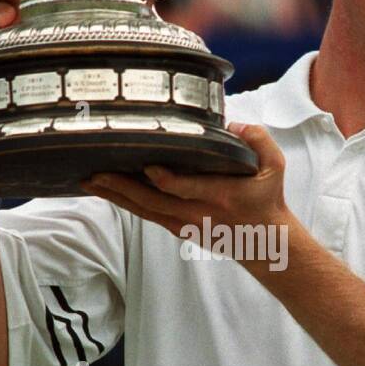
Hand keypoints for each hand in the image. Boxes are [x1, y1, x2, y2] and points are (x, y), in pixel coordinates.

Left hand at [82, 122, 290, 273]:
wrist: (265, 241)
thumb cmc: (267, 199)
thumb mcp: (274, 167)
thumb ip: (258, 140)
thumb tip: (234, 124)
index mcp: (219, 197)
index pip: (186, 190)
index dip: (165, 180)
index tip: (147, 167)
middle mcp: (196, 214)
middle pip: (152, 202)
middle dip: (122, 187)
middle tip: (95, 173)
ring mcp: (184, 223)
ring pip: (144, 210)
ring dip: (116, 196)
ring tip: (89, 181)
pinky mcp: (178, 227)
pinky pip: (146, 214)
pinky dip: (125, 202)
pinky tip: (106, 192)